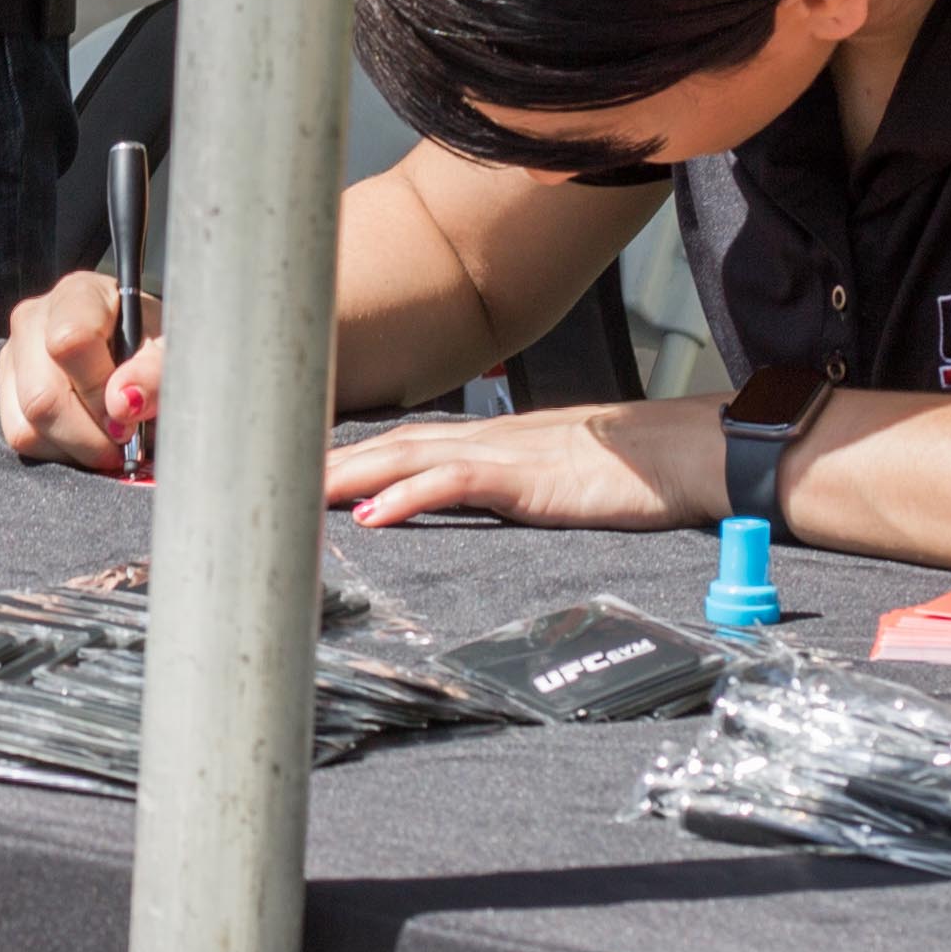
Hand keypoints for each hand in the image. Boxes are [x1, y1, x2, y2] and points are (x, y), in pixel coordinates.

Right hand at [0, 269, 161, 476]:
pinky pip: (21, 437)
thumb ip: (154, 373)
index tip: (130, 413)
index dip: (99, 390)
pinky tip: (86, 436)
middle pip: (42, 397)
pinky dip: (59, 451)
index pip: (70, 343)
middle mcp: (33, 320)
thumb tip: (121, 405)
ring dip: (77, 449)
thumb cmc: (154, 345)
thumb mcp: (170, 350)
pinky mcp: (6, 391)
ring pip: (27, 426)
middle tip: (124, 441)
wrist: (137, 346)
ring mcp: (13, 357)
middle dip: (90, 436)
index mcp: (78, 295)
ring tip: (108, 437)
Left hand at [319, 396, 719, 532]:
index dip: (347, 455)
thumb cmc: (627, 468)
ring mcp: (500, 453)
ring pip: (404, 457)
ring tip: (295, 497)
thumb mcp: (550, 475)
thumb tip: (467, 503)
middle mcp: (482, 436)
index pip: (400, 443)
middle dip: (324, 462)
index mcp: (486, 439)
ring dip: (346, 476)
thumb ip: (504, 486)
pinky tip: (373, 515)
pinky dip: (409, 496)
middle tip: (266, 481)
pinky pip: (454, 483)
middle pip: (386, 445)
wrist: (684, 451)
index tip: (298, 472)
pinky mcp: (523, 477)